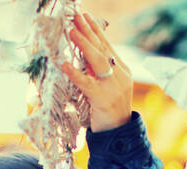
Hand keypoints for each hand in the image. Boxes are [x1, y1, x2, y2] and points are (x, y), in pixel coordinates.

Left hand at [55, 12, 132, 132]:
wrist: (119, 133)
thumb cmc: (109, 111)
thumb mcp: (108, 88)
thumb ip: (100, 73)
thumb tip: (84, 57)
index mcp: (122, 70)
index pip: (107, 45)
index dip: (96, 30)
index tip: (86, 16)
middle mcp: (119, 75)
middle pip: (102, 48)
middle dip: (88, 30)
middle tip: (76, 16)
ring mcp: (112, 86)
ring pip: (98, 60)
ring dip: (84, 44)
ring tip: (71, 31)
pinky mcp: (102, 99)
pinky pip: (86, 83)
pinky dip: (75, 73)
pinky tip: (65, 64)